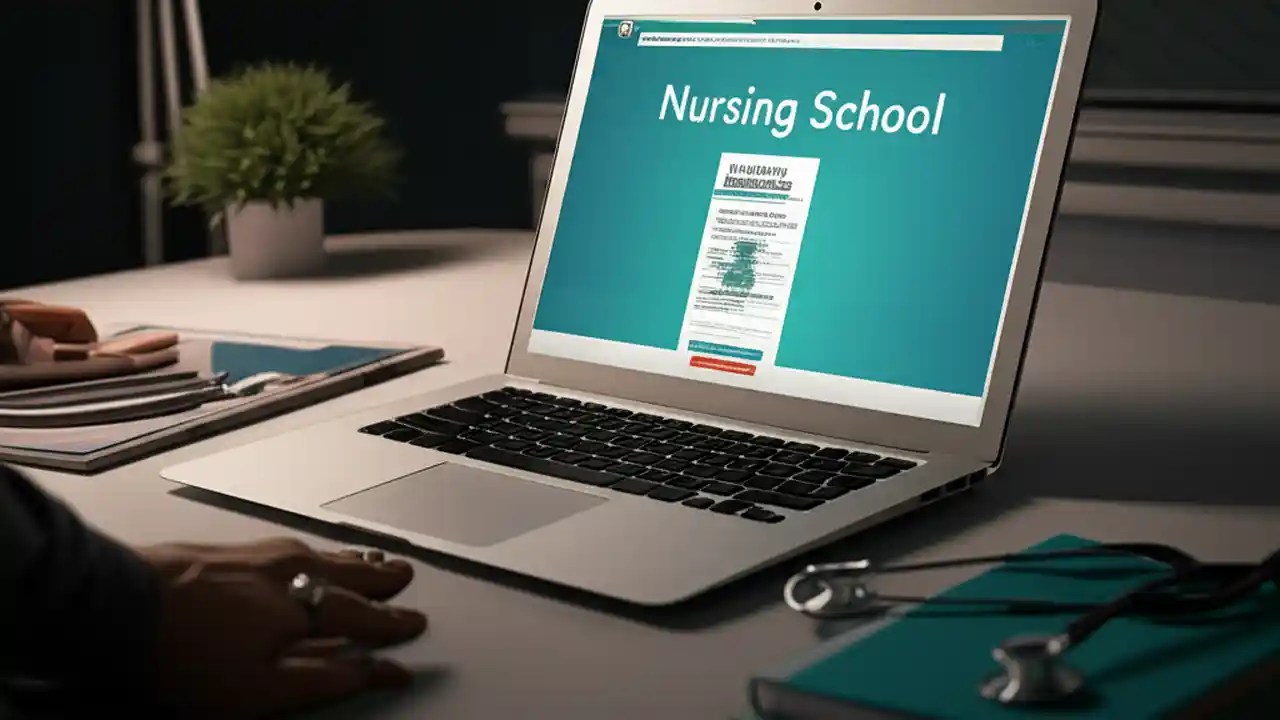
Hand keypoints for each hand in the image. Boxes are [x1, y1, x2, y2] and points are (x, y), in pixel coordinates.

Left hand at [136, 537, 427, 717]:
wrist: (112, 606)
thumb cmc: (183, 657)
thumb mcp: (262, 690)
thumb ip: (327, 680)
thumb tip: (381, 671)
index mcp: (301, 609)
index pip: (361, 618)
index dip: (390, 625)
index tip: (415, 625)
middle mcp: (284, 574)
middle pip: (344, 575)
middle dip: (378, 579)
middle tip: (404, 575)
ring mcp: (251, 556)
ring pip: (316, 555)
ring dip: (348, 560)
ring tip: (366, 558)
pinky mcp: (221, 549)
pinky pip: (285, 545)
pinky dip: (309, 550)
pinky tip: (302, 552)